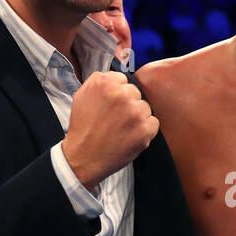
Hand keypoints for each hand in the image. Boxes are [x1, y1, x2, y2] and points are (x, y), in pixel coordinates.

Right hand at [62, 70, 158, 190]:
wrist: (83, 157)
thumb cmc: (83, 128)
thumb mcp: (82, 95)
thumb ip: (100, 81)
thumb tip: (117, 77)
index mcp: (104, 83)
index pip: (123, 80)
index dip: (117, 94)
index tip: (111, 106)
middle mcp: (120, 95)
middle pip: (135, 93)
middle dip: (128, 105)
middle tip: (115, 120)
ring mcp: (134, 112)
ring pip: (145, 107)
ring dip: (137, 117)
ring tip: (121, 129)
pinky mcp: (144, 130)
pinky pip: (153, 123)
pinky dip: (145, 130)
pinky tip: (130, 136)